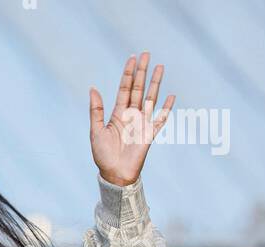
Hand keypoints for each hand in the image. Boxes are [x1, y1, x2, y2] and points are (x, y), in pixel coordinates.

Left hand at [89, 51, 173, 186]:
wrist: (114, 175)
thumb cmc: (103, 155)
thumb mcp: (96, 131)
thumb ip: (96, 110)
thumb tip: (92, 88)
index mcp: (118, 114)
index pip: (125, 89)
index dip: (128, 74)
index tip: (132, 58)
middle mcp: (131, 115)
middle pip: (138, 89)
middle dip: (142, 72)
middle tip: (146, 54)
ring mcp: (142, 123)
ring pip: (150, 98)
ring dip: (155, 83)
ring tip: (160, 67)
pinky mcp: (150, 134)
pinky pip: (160, 119)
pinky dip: (167, 108)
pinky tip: (172, 96)